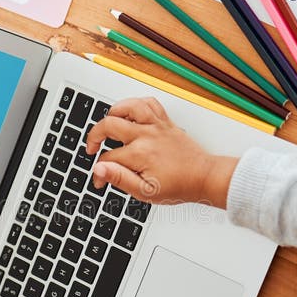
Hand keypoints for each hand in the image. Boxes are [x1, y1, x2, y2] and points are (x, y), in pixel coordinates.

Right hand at [85, 97, 237, 206]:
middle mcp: (146, 135)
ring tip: (108, 125)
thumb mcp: (145, 192)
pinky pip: (149, 103)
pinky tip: (130, 113)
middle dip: (94, 137)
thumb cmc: (179, 186)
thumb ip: (119, 179)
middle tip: (93, 149)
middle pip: (108, 125)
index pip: (107, 158)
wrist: (203, 177)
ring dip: (113, 113)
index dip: (99, 171)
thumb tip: (99, 170)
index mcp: (139, 154)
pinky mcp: (165, 122)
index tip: (100, 181)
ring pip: (128, 107)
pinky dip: (137, 104)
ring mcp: (156, 126)